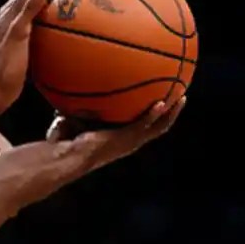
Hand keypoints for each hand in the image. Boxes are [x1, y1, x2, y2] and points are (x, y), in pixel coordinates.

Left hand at [53, 97, 185, 169]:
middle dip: (172, 113)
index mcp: (120, 139)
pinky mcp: (125, 140)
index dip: (155, 115)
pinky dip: (152, 115)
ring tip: (182, 97)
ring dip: (172, 113)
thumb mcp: (73, 117)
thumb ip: (78, 106)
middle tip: (182, 96)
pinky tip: (161, 103)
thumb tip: (72, 87)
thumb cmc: (62, 141)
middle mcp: (129, 142)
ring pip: (159, 128)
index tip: (163, 99)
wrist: (63, 157)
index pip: (143, 127)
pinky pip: (144, 125)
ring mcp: (129, 142)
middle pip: (159, 127)